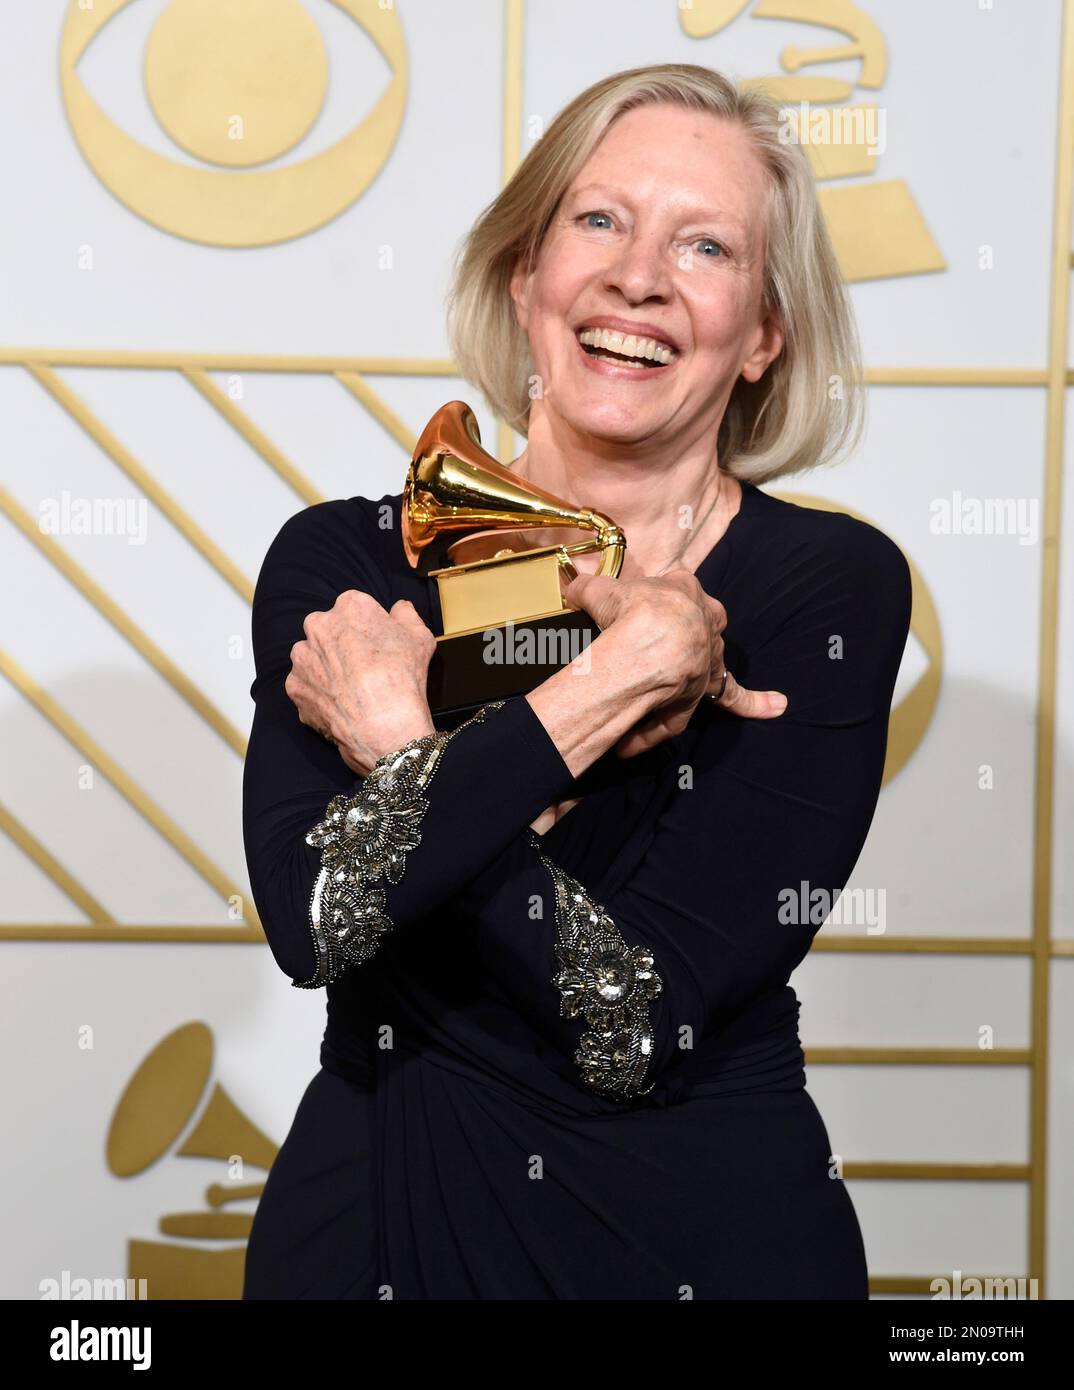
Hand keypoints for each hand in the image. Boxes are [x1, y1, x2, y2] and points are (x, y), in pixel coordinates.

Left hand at [286, 591, 436, 776]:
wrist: (383, 724)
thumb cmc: (402, 678)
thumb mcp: (420, 637)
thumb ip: (407, 615)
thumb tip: (401, 608)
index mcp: (349, 606)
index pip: (356, 609)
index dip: (369, 628)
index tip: (378, 645)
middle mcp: (318, 625)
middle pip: (330, 629)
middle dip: (343, 644)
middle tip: (365, 667)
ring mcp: (302, 657)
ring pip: (313, 657)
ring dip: (327, 667)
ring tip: (352, 688)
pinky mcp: (294, 686)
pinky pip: (306, 686)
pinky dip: (320, 693)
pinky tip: (341, 703)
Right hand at [563, 564, 786, 756]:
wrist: (655, 641)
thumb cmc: (632, 611)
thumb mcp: (602, 592)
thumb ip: (587, 589)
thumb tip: (571, 588)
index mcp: (683, 589)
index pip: (673, 587)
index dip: (650, 601)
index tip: (635, 610)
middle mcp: (704, 619)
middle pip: (694, 625)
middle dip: (675, 637)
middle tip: (650, 650)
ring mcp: (710, 652)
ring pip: (706, 662)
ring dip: (687, 676)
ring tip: (662, 693)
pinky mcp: (711, 684)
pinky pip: (735, 695)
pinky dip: (755, 703)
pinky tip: (777, 707)